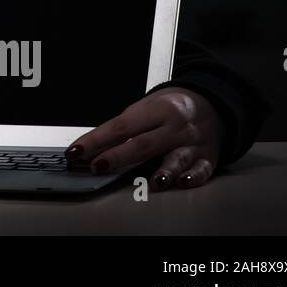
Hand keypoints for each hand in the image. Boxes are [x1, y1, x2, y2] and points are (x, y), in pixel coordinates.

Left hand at [64, 86, 223, 191]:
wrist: (211, 103)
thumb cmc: (170, 108)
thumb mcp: (146, 108)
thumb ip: (124, 128)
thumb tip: (93, 148)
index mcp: (155, 109)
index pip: (120, 127)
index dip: (96, 140)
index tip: (76, 152)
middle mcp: (174, 126)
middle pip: (143, 143)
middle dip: (119, 156)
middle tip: (97, 166)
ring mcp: (192, 142)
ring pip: (176, 158)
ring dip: (164, 171)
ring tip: (152, 182)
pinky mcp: (208, 157)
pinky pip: (201, 169)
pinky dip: (192, 177)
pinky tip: (182, 182)